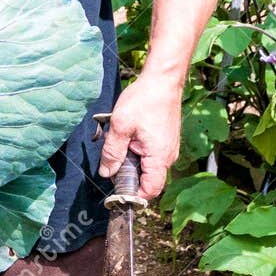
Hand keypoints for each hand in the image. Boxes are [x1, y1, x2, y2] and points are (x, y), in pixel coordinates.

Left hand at [96, 73, 182, 201]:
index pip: (150, 191)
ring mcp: (168, 149)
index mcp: (159, 157)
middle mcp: (167, 157)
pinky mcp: (165, 141)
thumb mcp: (120, 126)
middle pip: (147, 180)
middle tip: (113, 160)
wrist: (162, 80)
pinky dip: (137, 152)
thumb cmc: (144, 100)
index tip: (116, 190)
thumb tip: (106, 173)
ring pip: (147, 167)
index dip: (133, 195)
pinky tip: (128, 137)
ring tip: (120, 143)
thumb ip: (112, 152)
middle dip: (128, 175)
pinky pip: (150, 156)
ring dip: (131, 161)